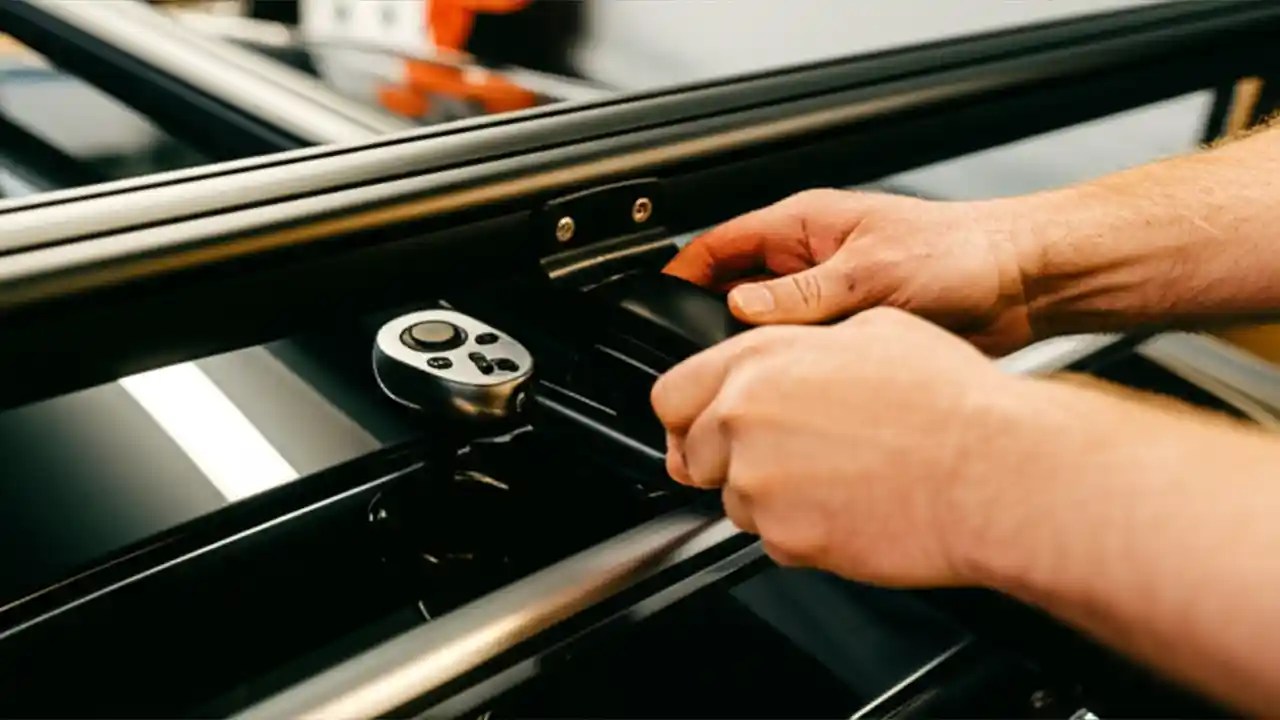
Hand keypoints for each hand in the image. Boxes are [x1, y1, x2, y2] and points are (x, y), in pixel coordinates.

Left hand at [650, 307, 1011, 586]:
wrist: (993, 472)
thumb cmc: (951, 402)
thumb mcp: (874, 329)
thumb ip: (804, 344)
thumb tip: (789, 354)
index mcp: (760, 359)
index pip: (671, 394)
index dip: (688, 414)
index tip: (700, 427)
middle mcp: (745, 416)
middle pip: (691, 452)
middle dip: (725, 458)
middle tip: (782, 458)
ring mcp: (759, 481)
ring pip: (733, 500)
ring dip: (769, 496)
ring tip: (836, 478)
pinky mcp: (784, 537)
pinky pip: (771, 540)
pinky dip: (801, 531)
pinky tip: (849, 506)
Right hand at [663, 189, 1036, 354]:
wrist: (1022, 284)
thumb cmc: (962, 251)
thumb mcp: (872, 271)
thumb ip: (804, 293)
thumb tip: (744, 311)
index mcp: (804, 225)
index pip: (719, 247)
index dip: (681, 276)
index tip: (654, 309)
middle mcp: (810, 261)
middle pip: (734, 293)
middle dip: (713, 326)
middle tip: (697, 363)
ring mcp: (829, 299)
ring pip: (769, 332)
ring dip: (758, 354)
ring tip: (742, 383)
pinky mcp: (852, 334)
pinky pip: (804, 356)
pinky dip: (793, 374)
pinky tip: (788, 396)